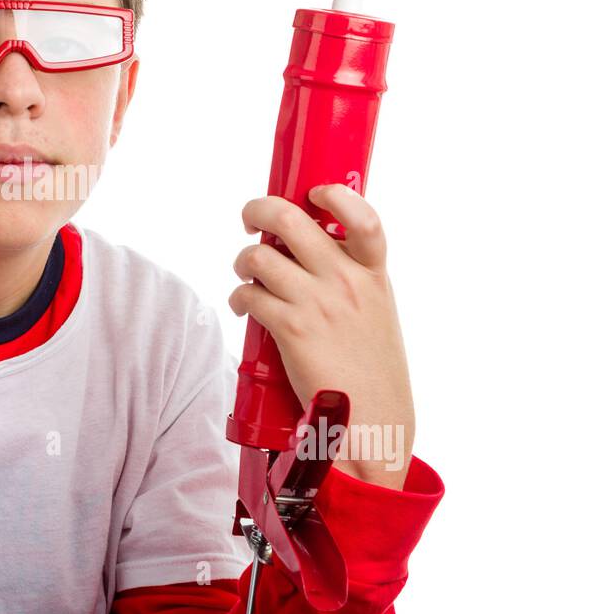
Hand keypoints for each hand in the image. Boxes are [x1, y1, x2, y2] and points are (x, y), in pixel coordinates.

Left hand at [228, 184, 413, 487]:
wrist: (372, 421)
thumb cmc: (371, 371)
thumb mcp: (376, 312)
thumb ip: (350, 280)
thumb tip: (308, 254)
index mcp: (372, 274)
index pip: (364, 217)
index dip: (336, 195)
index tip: (314, 192)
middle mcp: (345, 280)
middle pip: (289, 220)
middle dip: (259, 210)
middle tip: (251, 220)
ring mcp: (317, 303)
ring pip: (258, 257)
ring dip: (242, 262)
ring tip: (245, 274)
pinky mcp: (291, 329)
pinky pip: (248, 294)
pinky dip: (238, 297)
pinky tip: (242, 306)